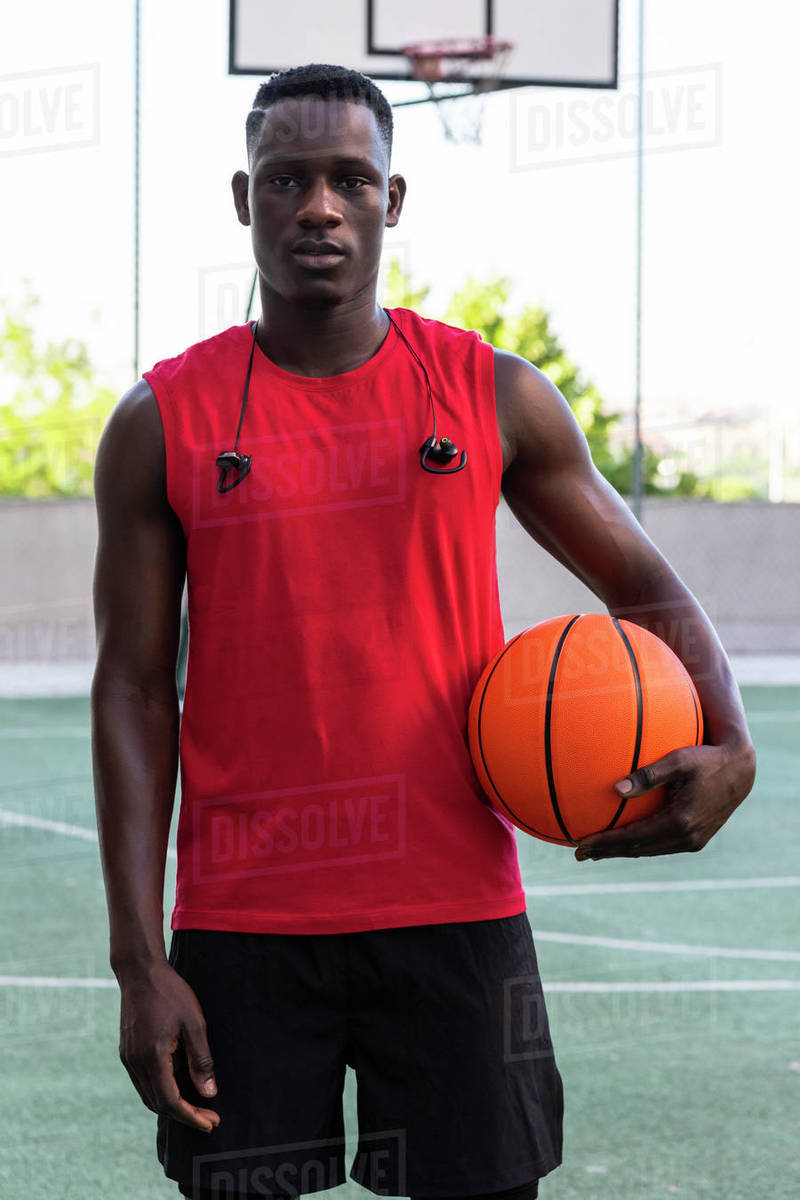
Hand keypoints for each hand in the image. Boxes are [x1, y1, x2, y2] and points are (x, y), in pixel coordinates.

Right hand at [117, 959, 220, 1132]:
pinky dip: (160, 1092)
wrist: (139, 971)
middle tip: (209, 1118)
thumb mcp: (194, 1023)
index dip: (191, 1116)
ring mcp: (128, 1058)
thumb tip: (209, 1092)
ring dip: (171, 1106)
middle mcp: (135, 1063)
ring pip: (148, 1096)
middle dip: (184, 1115)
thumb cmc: (170, 992)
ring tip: (196, 1107)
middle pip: (158, 1104)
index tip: (210, 1122)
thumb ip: (201, 1059)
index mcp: (152, 1057)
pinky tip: (177, 1088)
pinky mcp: (126, 1052)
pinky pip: (142, 1083)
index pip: (170, 1101)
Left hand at [574, 740, 755, 860]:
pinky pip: (659, 846)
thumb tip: (616, 789)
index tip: (581, 845)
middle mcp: (686, 837)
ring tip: (594, 851)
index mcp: (680, 821)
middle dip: (606, 852)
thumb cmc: (706, 759)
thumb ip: (649, 774)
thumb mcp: (679, 760)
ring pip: (648, 851)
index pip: (633, 838)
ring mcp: (693, 842)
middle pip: (637, 850)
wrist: (740, 772)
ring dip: (620, 851)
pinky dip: (638, 846)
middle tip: (578, 854)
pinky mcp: (696, 840)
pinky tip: (622, 842)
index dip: (605, 843)